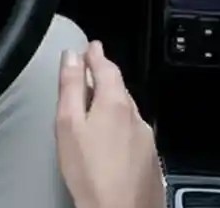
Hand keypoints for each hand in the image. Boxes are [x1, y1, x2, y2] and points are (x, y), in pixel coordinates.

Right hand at [55, 41, 163, 207]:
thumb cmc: (89, 172)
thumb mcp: (69, 125)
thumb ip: (70, 88)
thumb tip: (71, 57)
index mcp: (115, 103)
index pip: (107, 67)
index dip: (96, 55)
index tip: (91, 46)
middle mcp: (136, 116)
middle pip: (119, 88)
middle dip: (105, 76)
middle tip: (91, 69)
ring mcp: (146, 138)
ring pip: (128, 110)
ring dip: (114, 101)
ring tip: (98, 100)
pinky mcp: (150, 158)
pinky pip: (134, 132)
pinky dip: (122, 125)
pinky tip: (112, 137)